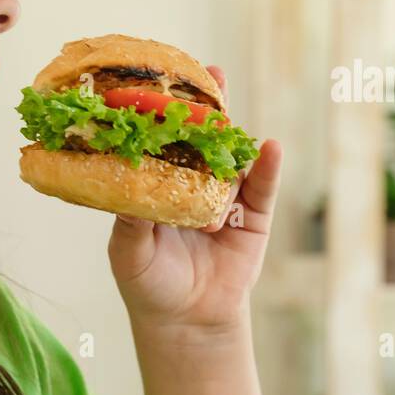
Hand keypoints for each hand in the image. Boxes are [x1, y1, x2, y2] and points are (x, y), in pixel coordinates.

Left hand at [107, 65, 282, 329]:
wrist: (186, 322)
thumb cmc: (148, 284)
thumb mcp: (129, 250)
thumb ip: (130, 218)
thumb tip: (124, 185)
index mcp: (160, 188)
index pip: (162, 143)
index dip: (163, 115)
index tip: (159, 84)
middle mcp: (193, 186)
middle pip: (202, 139)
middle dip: (205, 106)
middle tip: (208, 72)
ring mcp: (226, 199)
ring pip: (232, 156)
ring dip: (233, 127)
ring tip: (230, 95)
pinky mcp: (254, 218)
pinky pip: (263, 188)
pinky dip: (268, 167)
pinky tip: (270, 146)